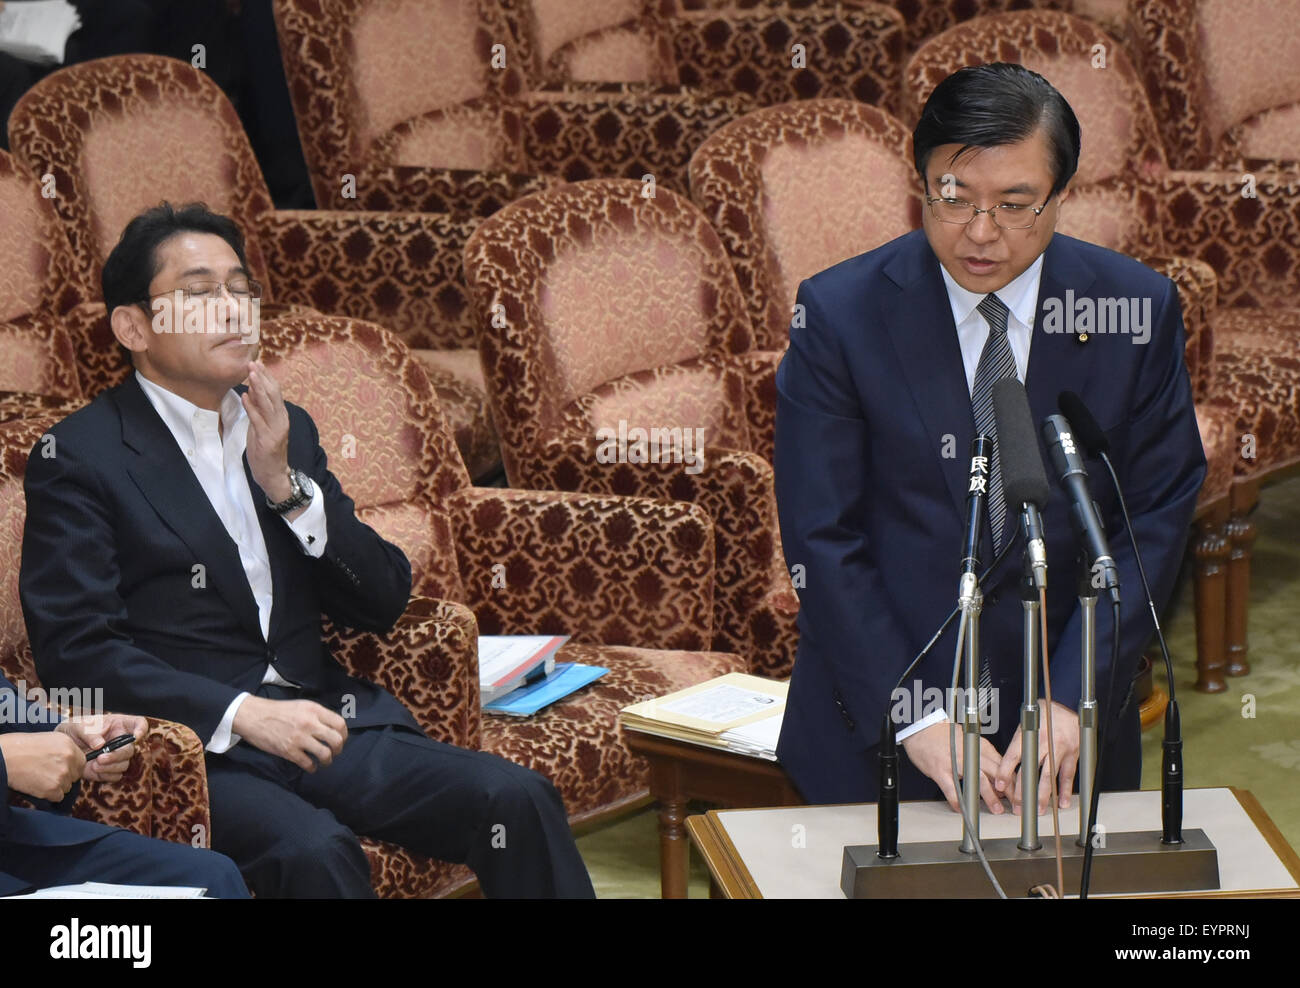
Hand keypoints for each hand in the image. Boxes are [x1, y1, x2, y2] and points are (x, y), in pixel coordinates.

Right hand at [0, 731, 82, 800]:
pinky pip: (57, 797)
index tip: (60, 767)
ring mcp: (61, 775)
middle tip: (47, 773)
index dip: (71, 767)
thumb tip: (74, 761)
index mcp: (69, 745)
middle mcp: (69, 759)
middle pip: (75, 776)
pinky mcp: (52, 789)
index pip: (81, 762)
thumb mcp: (50, 740)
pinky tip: (37, 785)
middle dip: (65, 777)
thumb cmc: (22, 747)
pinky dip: (48, 795)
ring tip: (39, 777)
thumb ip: (66, 750)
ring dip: (56, 786)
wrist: (4, 757)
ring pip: (66, 787)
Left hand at [57, 714, 146, 784]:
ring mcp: (116, 755)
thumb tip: (100, 745)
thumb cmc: (74, 729)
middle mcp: (121, 740)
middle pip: (131, 749)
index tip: (136, 736)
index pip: (139, 723)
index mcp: (119, 725)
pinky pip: (115, 776)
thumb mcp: (78, 726)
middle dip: (117, 756)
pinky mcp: (109, 769)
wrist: (63, 746)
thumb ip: (89, 733)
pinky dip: (106, 775)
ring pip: (124, 764)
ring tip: (93, 765)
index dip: (142, 729)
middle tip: (100, 758)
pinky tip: (93, 770)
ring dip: (110, 767)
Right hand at [232, 696, 346, 771]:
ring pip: (325, 754)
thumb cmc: (278, 711)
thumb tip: (332, 728)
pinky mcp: (288, 751)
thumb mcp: (302, 705)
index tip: (341, 739)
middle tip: (335, 752)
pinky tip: (311, 767)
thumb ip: (318, 715)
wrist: (254, 716)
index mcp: (314, 710)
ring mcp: (299, 738)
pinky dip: (312, 768)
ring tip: (324, 762)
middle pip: (336, 740)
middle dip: (339, 749)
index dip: (344, 734)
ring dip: (327, 761)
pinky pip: (308, 764)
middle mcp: (309, 723)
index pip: (340, 724)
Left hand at [242, 360, 291, 503]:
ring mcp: (276, 430)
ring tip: (251, 374)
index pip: (275, 392)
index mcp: (281, 416)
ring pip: (268, 404)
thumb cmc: (267, 451)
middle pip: (273, 394)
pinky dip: (252, 408)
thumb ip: (260, 411)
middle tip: (253, 363)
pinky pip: (258, 420)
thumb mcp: (263, 427)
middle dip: (262, 378)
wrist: (274, 475)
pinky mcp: (267, 440)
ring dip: (258, 388)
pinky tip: (245, 396)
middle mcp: (281, 420)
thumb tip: (251, 392)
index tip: (257, 363)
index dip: (267, 377)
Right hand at [901, 720, 1006, 813]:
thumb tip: (998, 777)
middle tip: (1015, 804)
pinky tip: (963, 809)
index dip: (1011, 780)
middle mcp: (969, 753)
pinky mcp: (940, 770)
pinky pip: (952, 789)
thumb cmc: (944, 736)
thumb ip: (984, 757)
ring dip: (989, 796)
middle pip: (994, 772)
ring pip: (977, 780)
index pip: (1001, 764)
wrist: (920, 728)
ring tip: (997, 809)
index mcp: (978, 745)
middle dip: (1007, 790)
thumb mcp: (968, 741)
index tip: (1019, 792)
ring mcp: (954, 762)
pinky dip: (958, 801)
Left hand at [994, 701, 1079, 815]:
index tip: (999, 785)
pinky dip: (1065, 790)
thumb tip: (1004, 763)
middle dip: (1023, 791)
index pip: (1014, 756)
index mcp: (1029, 734)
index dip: (1005, 772)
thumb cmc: (1044, 711)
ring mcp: (1060, 749)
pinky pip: (1068, 775)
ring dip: (1043, 796)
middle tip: (1017, 806)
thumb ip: (1018, 743)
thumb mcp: (1025, 722)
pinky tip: (1061, 802)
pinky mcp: (1073, 753)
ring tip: (1037, 810)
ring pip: (1050, 777)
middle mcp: (1044, 742)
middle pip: (1031, 771)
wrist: (1067, 702)